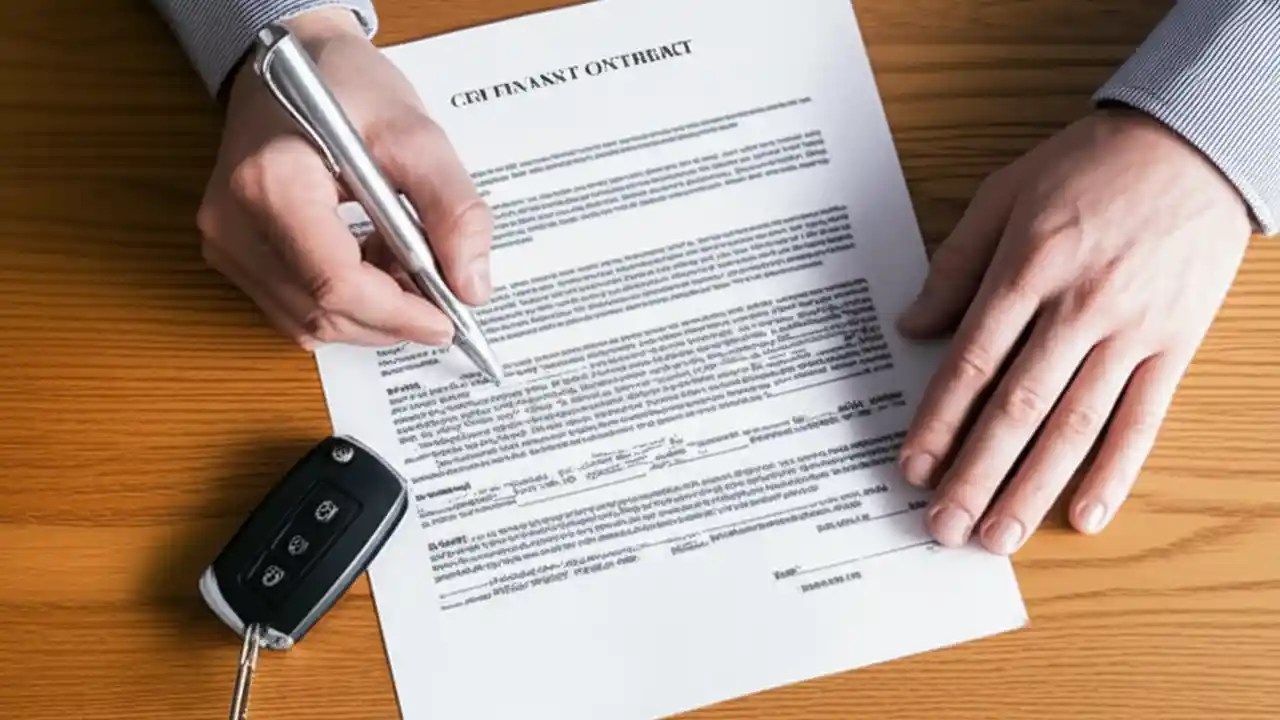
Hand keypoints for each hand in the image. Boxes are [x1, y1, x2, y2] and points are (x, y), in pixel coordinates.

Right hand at [197, 9, 491, 348]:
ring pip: (308, 323)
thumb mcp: (417, 135)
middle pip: (322, 313)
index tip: (447, 318)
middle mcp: (235, 221)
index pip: (335, 284)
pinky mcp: (233, 253)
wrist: (298, 63)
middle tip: (441, 296)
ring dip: (370, 313)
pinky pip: (295, 309)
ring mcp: (226, 242)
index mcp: (273, 182)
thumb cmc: (346, 86)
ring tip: (406, 265)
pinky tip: (374, 264)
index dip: (398, 314)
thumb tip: (471, 287)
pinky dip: (345, 303)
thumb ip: (453, 210)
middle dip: (391, 318)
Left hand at [897, 109, 1251, 554]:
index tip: (913, 467)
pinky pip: (1142, 420)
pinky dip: (1115, 471)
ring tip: (998, 536)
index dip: (938, 422)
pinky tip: (1084, 514)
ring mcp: (1131, 332)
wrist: (1195, 144)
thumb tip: (911, 327)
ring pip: (1075, 425)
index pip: (973, 363)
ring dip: (1033, 486)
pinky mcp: (1174, 346)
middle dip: (976, 473)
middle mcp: (1078, 306)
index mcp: (1028, 267)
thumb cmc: (1089, 168)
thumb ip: (954, 266)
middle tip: (944, 525)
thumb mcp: (1004, 195)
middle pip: (1018, 407)